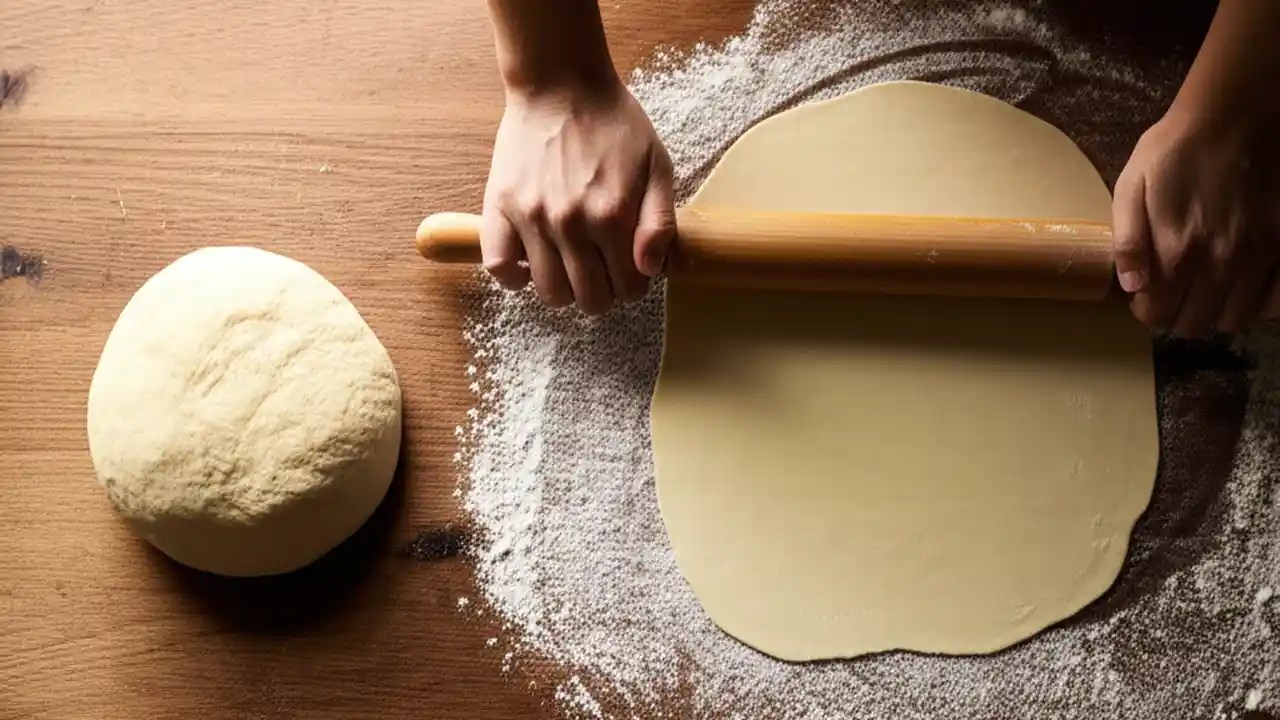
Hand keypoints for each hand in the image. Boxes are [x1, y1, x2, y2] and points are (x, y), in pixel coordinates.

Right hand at [481, 81, 675, 313]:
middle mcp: (571, 223)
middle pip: (591, 300)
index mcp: (614, 215)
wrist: (562, 86)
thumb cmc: (614, 125)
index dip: (635, 282)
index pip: (629, 288)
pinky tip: (532, 262)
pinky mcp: (500, 208)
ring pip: (550, 293)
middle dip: (604, 292)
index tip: (629, 265)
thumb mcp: (658, 166)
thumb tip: (651, 270)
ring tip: (571, 265)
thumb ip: (660, 223)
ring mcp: (532, 218)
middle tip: (602, 267)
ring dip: (565, 289)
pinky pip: (500, 267)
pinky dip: (515, 277)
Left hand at [1112, 109, 1279, 336]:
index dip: (1145, 309)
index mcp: (1177, 252)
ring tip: (1204, 288)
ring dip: (1215, 312)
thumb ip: (1128, 242)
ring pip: (1235, 319)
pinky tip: (1242, 284)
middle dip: (1177, 315)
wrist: (1235, 115)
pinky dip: (1257, 303)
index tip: (1145, 294)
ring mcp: (1258, 257)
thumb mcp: (1131, 187)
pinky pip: (1275, 300)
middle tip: (1173, 292)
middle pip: (1195, 324)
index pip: (1157, 315)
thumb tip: (1132, 286)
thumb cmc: (1175, 149)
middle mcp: (1221, 264)